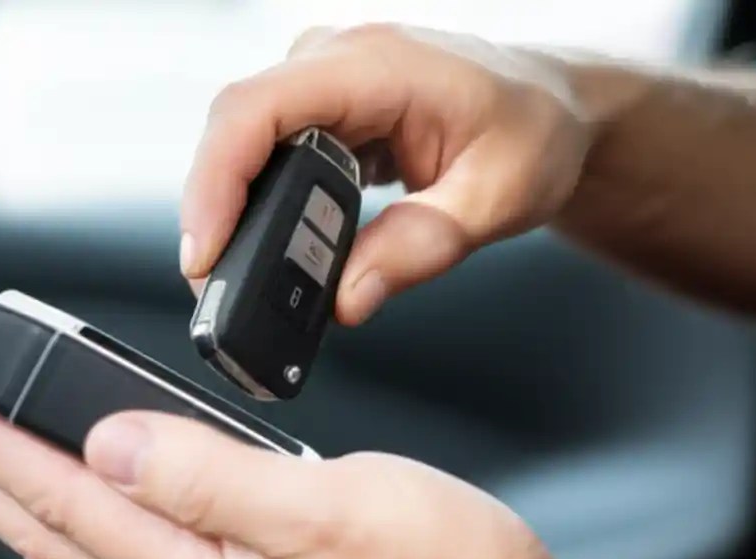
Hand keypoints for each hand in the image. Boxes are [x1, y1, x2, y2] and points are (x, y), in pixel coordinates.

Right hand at [181, 24, 595, 323]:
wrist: (551, 108)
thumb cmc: (533, 133)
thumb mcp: (498, 198)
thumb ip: (421, 246)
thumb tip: (346, 298)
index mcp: (377, 65)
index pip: (259, 109)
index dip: (216, 181)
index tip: (205, 252)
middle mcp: (334, 62)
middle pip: (234, 131)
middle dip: (214, 214)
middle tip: (217, 293)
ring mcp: (319, 83)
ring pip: (240, 145)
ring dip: (231, 214)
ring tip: (238, 282)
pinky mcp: (315, 111)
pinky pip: (262, 155)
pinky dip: (254, 207)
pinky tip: (265, 252)